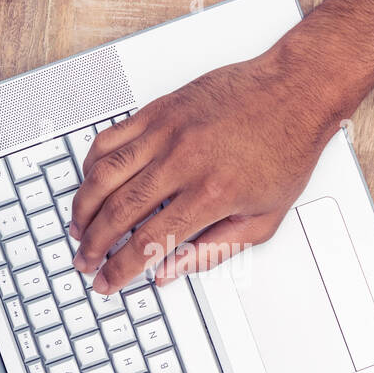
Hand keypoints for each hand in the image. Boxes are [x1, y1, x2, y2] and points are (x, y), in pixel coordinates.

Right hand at [70, 42, 337, 293]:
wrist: (295, 91)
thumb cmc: (286, 149)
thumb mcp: (264, 218)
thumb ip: (213, 251)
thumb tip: (170, 272)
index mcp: (211, 193)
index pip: (149, 243)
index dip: (120, 269)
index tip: (107, 281)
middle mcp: (183, 160)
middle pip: (118, 212)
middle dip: (94, 245)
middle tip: (85, 261)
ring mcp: (166, 131)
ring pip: (103, 175)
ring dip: (83, 207)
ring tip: (78, 229)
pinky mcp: (159, 110)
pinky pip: (110, 138)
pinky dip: (91, 164)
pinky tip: (90, 183)